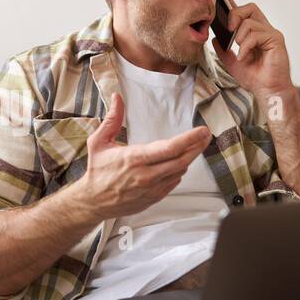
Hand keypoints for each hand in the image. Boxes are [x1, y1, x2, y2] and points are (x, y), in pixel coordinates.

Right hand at [71, 93, 211, 219]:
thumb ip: (112, 119)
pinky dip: (179, 170)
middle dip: (197, 146)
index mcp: (134, 159)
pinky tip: (179, 162)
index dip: (189, 139)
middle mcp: (146, 175)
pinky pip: (174, 182)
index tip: (201, 130)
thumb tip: (117, 97)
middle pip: (181, 160)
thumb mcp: (99, 142)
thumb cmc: (97, 171)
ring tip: (195, 146)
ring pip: (180, 171)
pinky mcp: (154, 197)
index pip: (169, 148)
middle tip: (206, 135)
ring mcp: (152, 189)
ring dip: (189, 158)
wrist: (93, 202)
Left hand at [214, 0, 294, 99]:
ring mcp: (271, 34)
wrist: (267, 90)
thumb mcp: (232, 62)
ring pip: (250, 22)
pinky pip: (256, 34)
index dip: (233, 2)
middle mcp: (264, 30)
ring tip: (240, 51)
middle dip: (235, 15)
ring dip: (239, 37)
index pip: (244, 12)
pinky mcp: (276, 40)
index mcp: (255, 33)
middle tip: (228, 30)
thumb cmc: (254, 77)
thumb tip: (214, 38)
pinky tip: (244, 57)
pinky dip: (246, 46)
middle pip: (250, 8)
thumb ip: (223, 50)